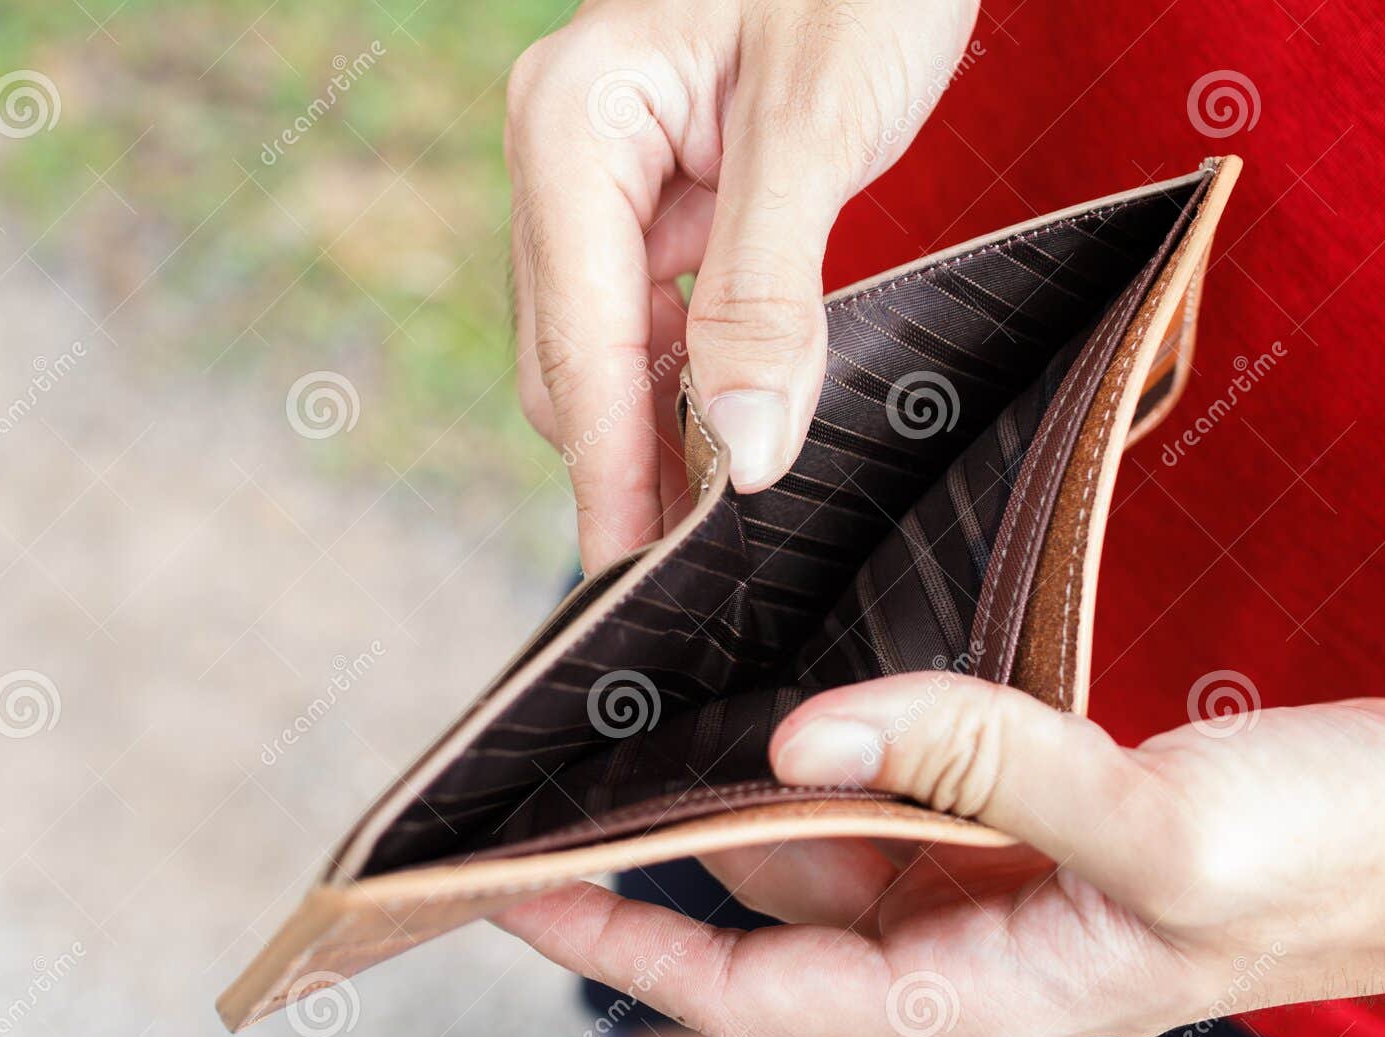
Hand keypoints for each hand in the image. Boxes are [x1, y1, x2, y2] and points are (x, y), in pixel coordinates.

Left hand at [494, 673, 1384, 1036]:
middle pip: (764, 892)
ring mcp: (981, 878)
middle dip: (669, 827)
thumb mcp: (1153, 829)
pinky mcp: (1015, 818)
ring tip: (659, 688)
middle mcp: (953, 942)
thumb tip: (807, 733)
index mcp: (965, 989)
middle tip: (569, 743)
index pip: (742, 983)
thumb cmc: (1321, 864)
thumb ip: (984, 769)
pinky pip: (893, 776)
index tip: (511, 888)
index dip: (618, 945)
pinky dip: (842, 733)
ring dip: (753, 765)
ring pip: (823, 823)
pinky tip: (800, 670)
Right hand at [505, 0, 978, 568]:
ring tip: (721, 523)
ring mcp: (610, 184)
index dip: (609, 461)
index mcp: (574, 121)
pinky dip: (694, 387)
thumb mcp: (815, 124)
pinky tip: (739, 432)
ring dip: (661, 434)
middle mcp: (570, 158)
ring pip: (611, 351)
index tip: (635, 567)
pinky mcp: (664, 204)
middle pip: (574, 358)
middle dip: (628, 460)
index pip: (578, 333)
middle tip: (696, 567)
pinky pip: (659, 323)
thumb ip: (766, 289)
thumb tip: (738, 449)